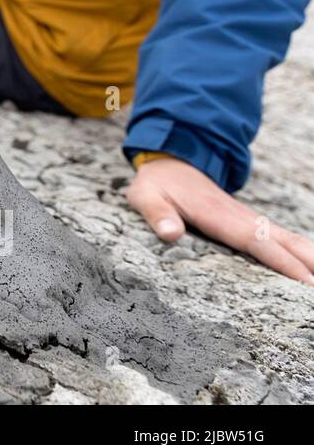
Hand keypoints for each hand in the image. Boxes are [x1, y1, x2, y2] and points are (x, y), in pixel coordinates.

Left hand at [125, 157, 313, 285]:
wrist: (170, 161)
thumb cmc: (157, 184)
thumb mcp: (146, 197)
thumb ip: (157, 215)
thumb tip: (170, 234)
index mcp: (217, 215)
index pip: (255, 241)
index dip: (282, 262)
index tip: (306, 282)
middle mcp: (240, 217)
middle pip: (283, 241)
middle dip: (308, 263)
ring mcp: (247, 219)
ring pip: (287, 239)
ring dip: (310, 258)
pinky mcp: (248, 223)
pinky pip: (279, 239)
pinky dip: (299, 252)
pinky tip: (311, 268)